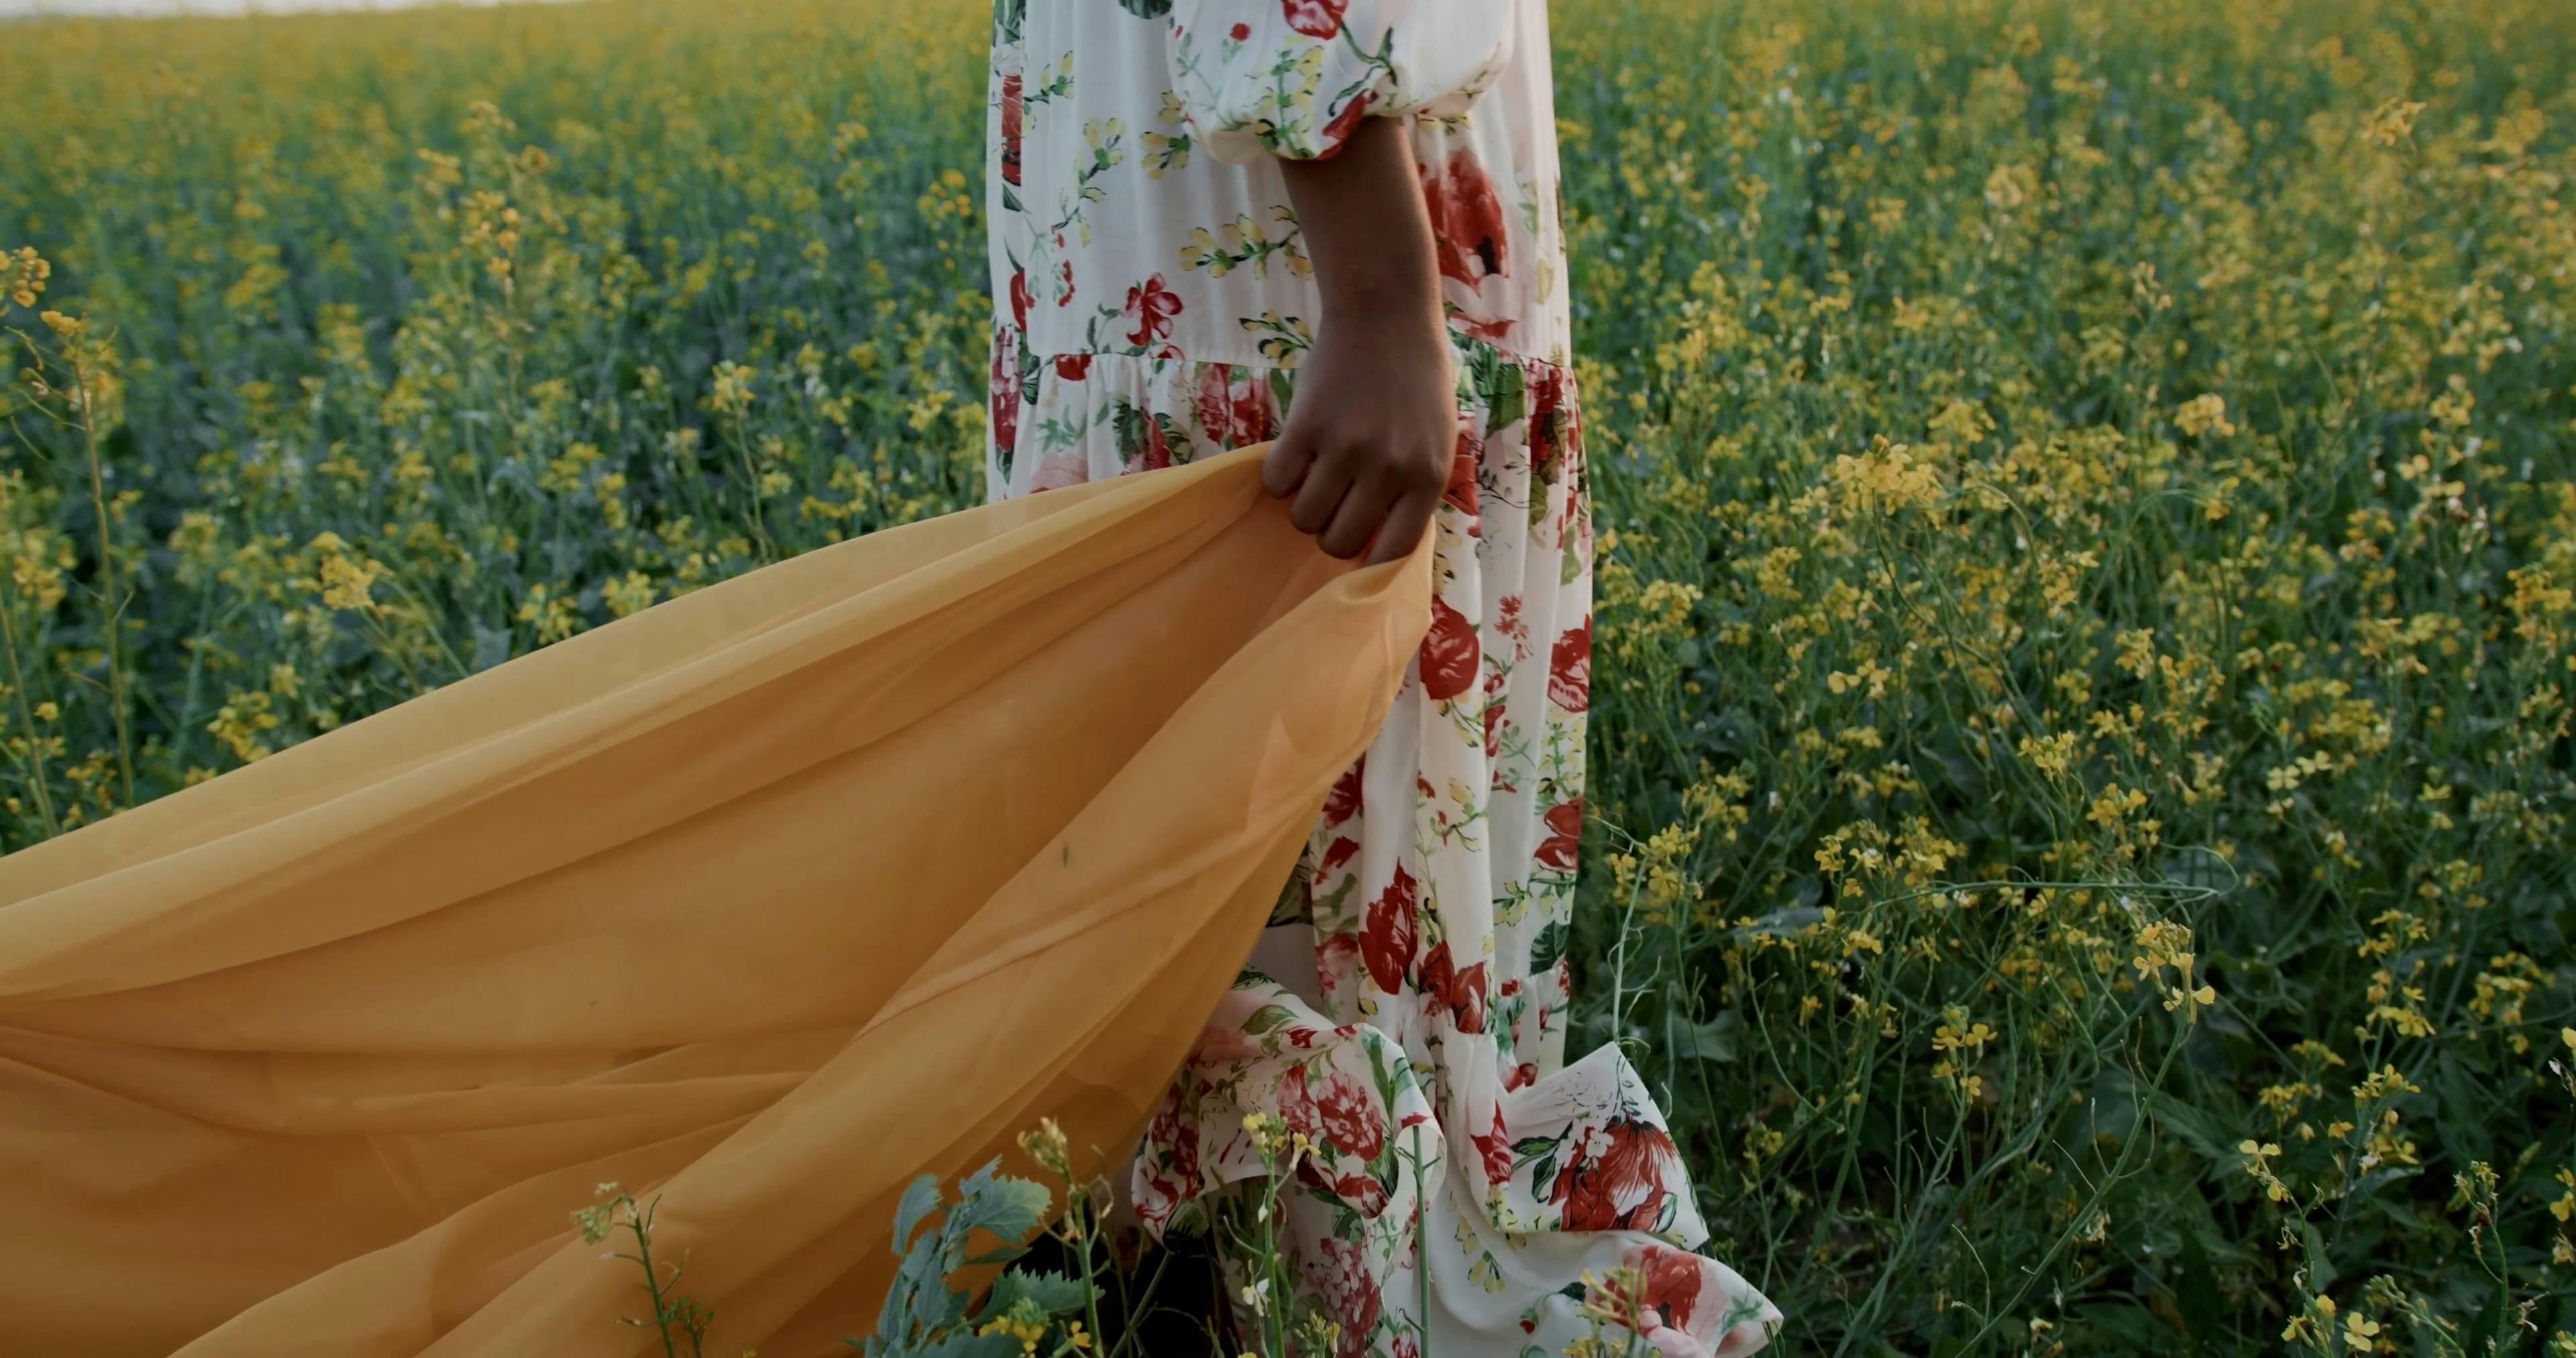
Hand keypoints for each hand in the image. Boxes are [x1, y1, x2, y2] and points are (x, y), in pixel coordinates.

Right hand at [1263, 311, 1454, 564]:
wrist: (1387, 315)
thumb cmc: (1415, 380)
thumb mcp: (1436, 438)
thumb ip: (1413, 488)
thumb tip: (1376, 544)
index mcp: (1427, 477)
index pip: (1392, 552)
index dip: (1366, 563)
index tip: (1355, 555)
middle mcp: (1389, 469)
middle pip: (1337, 542)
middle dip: (1329, 531)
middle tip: (1331, 504)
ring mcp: (1346, 448)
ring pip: (1303, 518)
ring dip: (1302, 506)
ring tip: (1313, 478)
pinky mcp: (1307, 426)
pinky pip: (1276, 482)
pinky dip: (1278, 478)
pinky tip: (1294, 456)